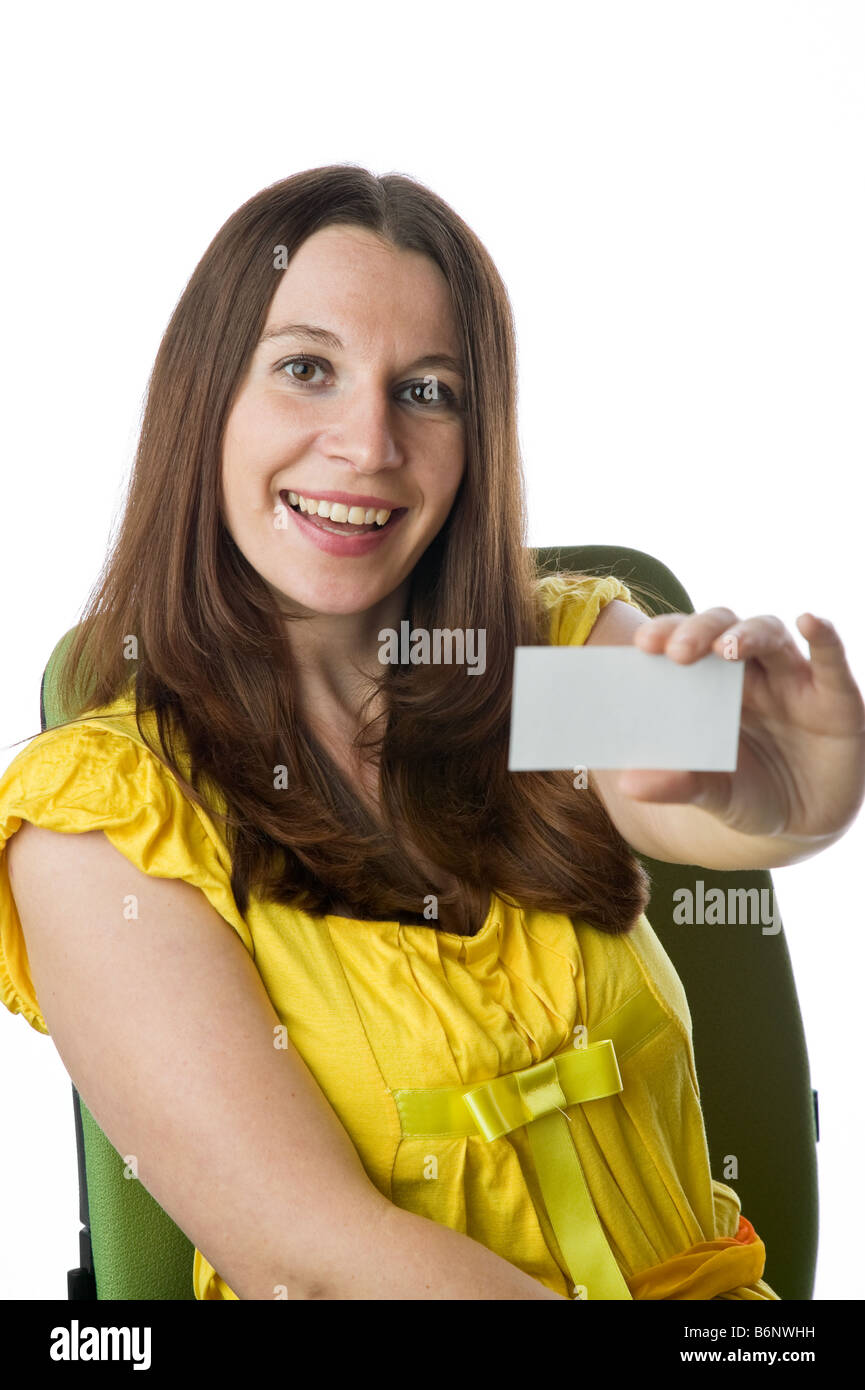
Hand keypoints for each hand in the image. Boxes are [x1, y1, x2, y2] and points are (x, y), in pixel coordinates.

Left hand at [616, 607, 864, 839]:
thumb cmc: (750, 795)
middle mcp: (752, 672)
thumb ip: (676, 786)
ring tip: (727, 648)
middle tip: (676, 652)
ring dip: (748, 634)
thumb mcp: (712, 794)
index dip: (666, 634)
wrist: (805, 825)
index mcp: (711, 685)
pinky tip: (809, 621)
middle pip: (724, 628)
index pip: (685, 643)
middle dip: (700, 632)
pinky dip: (824, 637)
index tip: (641, 644)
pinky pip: (831, 660)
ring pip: (771, 634)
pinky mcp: (836, 698)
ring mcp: (794, 680)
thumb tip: (628, 785)